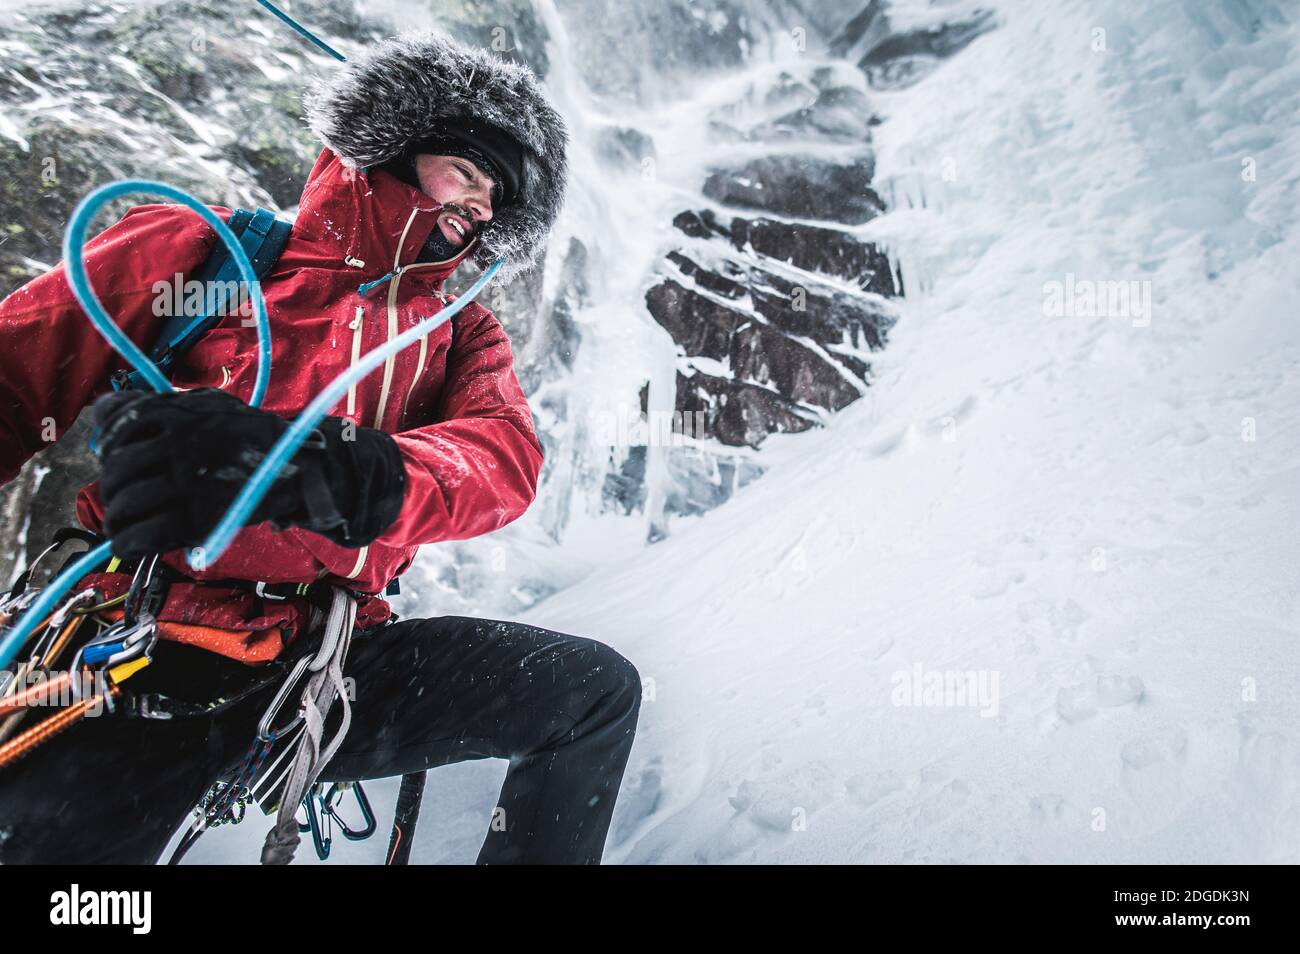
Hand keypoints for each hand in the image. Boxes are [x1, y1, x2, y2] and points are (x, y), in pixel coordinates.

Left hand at [91, 388, 405, 559]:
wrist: (303, 468)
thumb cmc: (256, 438)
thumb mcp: (212, 405)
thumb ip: (162, 406)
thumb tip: (106, 411)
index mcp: (180, 412)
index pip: (117, 421)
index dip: (107, 441)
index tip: (112, 453)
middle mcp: (179, 443)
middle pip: (118, 467)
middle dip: (112, 487)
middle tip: (121, 497)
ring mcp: (189, 481)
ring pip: (126, 501)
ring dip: (117, 518)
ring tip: (123, 525)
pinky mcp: (199, 517)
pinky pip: (145, 534)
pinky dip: (129, 543)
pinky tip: (131, 544)